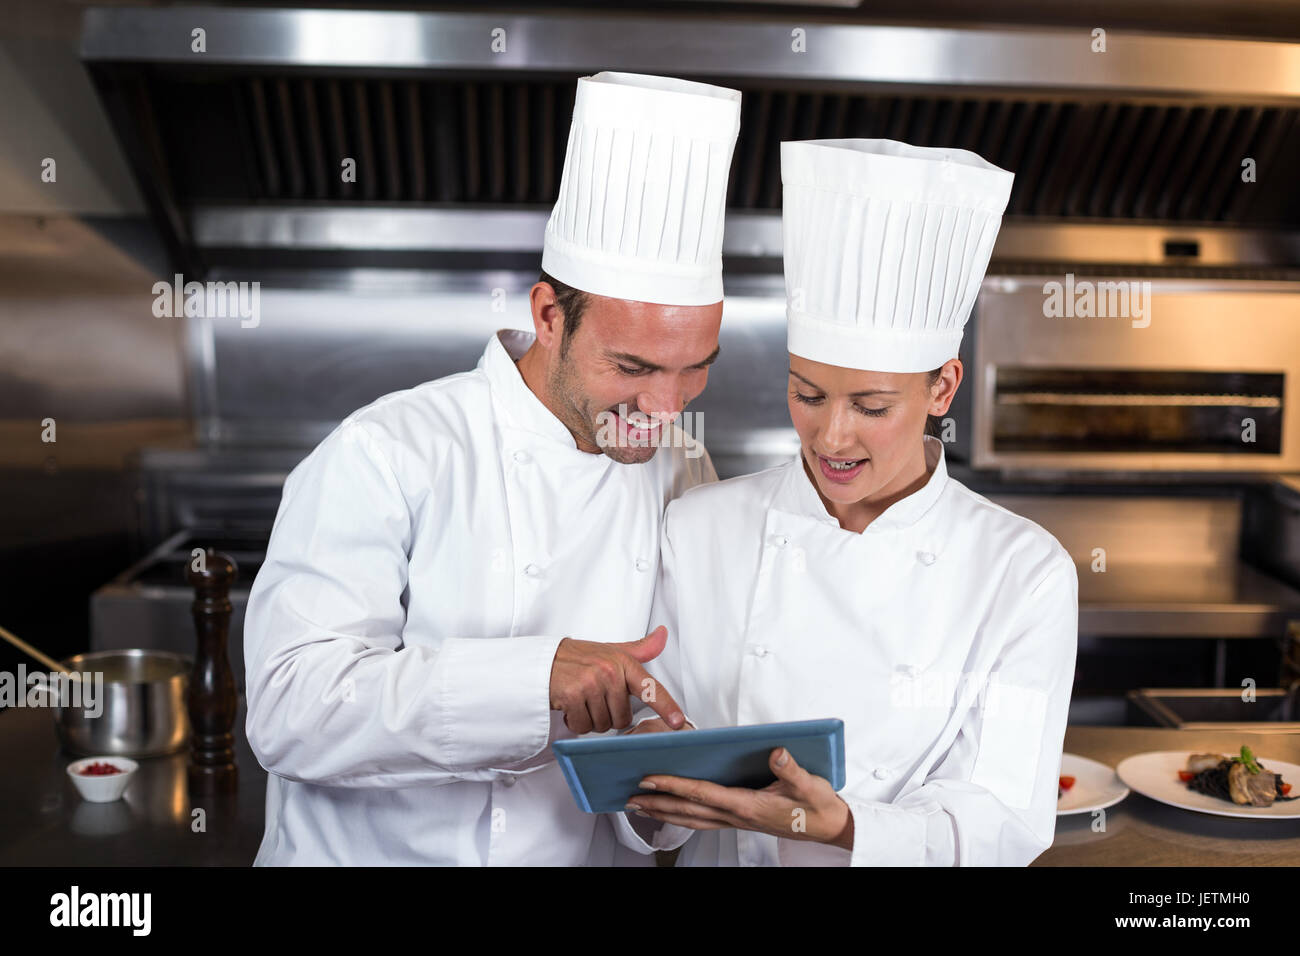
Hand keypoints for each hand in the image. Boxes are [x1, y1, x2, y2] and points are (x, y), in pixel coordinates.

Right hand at [549, 626, 685, 734]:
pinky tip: (570, 707)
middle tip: (595, 699)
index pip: (649, 687)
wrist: (543, 661)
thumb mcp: (611, 650)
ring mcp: (590, 683)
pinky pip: (583, 726)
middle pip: (623, 718)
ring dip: (591, 719)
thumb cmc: (579, 658)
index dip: (666, 706)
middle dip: (608, 715)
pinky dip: (575, 721)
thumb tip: (663, 635)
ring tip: (582, 701)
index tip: (678, 722)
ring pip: (603, 724)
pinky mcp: (572, 695)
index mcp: (623, 662)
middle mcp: (609, 671)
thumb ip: (640, 648)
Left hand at [627, 747, 854, 849]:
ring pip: (692, 818)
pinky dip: (681, 815)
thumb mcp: (810, 784)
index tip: (649, 778)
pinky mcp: (739, 819)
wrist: (829, 827)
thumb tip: (775, 751)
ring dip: (664, 812)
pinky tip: (670, 810)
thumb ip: (791, 769)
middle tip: (629, 796)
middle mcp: (737, 816)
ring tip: (638, 806)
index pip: (702, 793)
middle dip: (657, 802)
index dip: (674, 786)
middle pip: (688, 810)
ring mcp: (736, 820)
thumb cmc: (817, 804)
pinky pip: (703, 819)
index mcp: (749, 805)